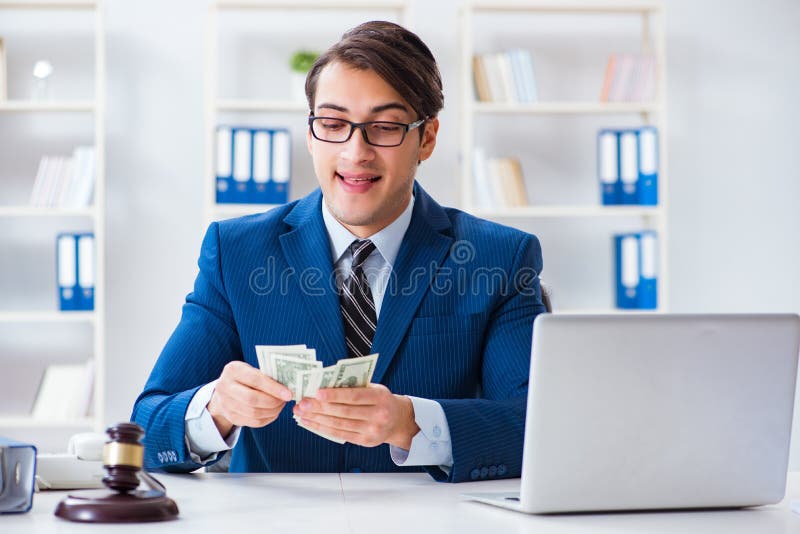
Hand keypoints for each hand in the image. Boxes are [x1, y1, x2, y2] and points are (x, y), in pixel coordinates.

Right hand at [207, 361, 292, 437]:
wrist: (225, 390)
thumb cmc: (244, 377)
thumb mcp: (251, 370)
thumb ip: (265, 376)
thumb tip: (287, 386)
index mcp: (233, 370)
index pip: (255, 380)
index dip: (273, 388)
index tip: (288, 394)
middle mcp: (225, 387)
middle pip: (252, 399)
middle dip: (273, 401)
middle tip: (285, 400)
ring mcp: (226, 404)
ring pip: (253, 413)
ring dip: (272, 411)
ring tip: (280, 405)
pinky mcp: (231, 417)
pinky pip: (253, 422)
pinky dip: (268, 418)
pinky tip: (274, 412)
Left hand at [292, 384, 419, 448]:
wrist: (399, 420)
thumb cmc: (381, 400)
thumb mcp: (374, 388)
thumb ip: (355, 386)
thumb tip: (325, 384)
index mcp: (380, 398)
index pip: (354, 396)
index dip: (335, 395)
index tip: (317, 392)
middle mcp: (378, 415)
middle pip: (344, 412)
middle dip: (320, 407)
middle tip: (302, 403)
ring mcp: (371, 431)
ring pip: (339, 424)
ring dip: (317, 419)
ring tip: (301, 413)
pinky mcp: (365, 441)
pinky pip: (340, 434)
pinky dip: (322, 428)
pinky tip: (310, 422)